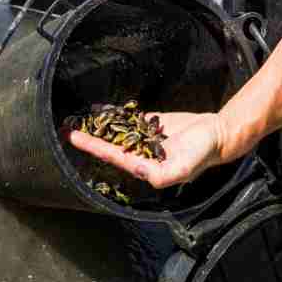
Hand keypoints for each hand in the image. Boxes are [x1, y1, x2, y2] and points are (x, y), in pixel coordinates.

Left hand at [68, 112, 223, 188]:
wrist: (217, 133)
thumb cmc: (203, 153)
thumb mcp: (185, 167)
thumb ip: (164, 174)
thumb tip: (140, 172)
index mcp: (145, 166)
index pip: (113, 156)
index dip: (93, 147)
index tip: (74, 138)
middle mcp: (141, 153)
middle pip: (109, 144)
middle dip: (88, 137)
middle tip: (64, 128)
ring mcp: (144, 138)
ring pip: (116, 131)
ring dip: (97, 125)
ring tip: (75, 119)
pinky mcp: (151, 124)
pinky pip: (128, 118)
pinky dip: (113, 113)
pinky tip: (98, 107)